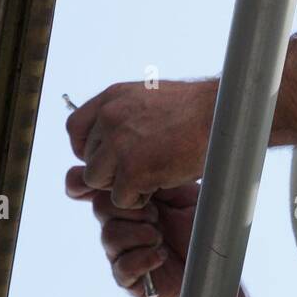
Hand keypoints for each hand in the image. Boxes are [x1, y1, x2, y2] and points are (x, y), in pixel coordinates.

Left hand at [66, 79, 216, 208]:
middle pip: (88, 159)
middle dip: (111, 169)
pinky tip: (161, 181)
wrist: (221, 115)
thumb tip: (106, 146)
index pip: (74, 128)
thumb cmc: (195, 110)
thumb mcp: (149, 100)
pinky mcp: (132, 170)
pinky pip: (121, 198)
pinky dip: (140, 197)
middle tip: (141, 167)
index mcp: (112, 98)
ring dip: (122, 184)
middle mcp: (110, 117)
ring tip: (151, 174)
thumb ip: (124, 116)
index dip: (87, 147)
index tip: (107, 157)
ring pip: (98, 180)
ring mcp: (119, 144)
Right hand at [66, 170, 198, 296]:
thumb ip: (155, 178)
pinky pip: (121, 268)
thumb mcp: (182, 194)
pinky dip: (142, 259)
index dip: (89, 182)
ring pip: (109, 237)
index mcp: (131, 200)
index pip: (95, 187)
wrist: (216, 264)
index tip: (112, 182)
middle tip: (154, 213)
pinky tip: (160, 255)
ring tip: (160, 236)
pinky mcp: (130, 279)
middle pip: (101, 207)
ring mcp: (124, 252)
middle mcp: (123, 224)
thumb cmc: (200, 227)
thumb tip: (132, 165)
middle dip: (128, 207)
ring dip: (138, 233)